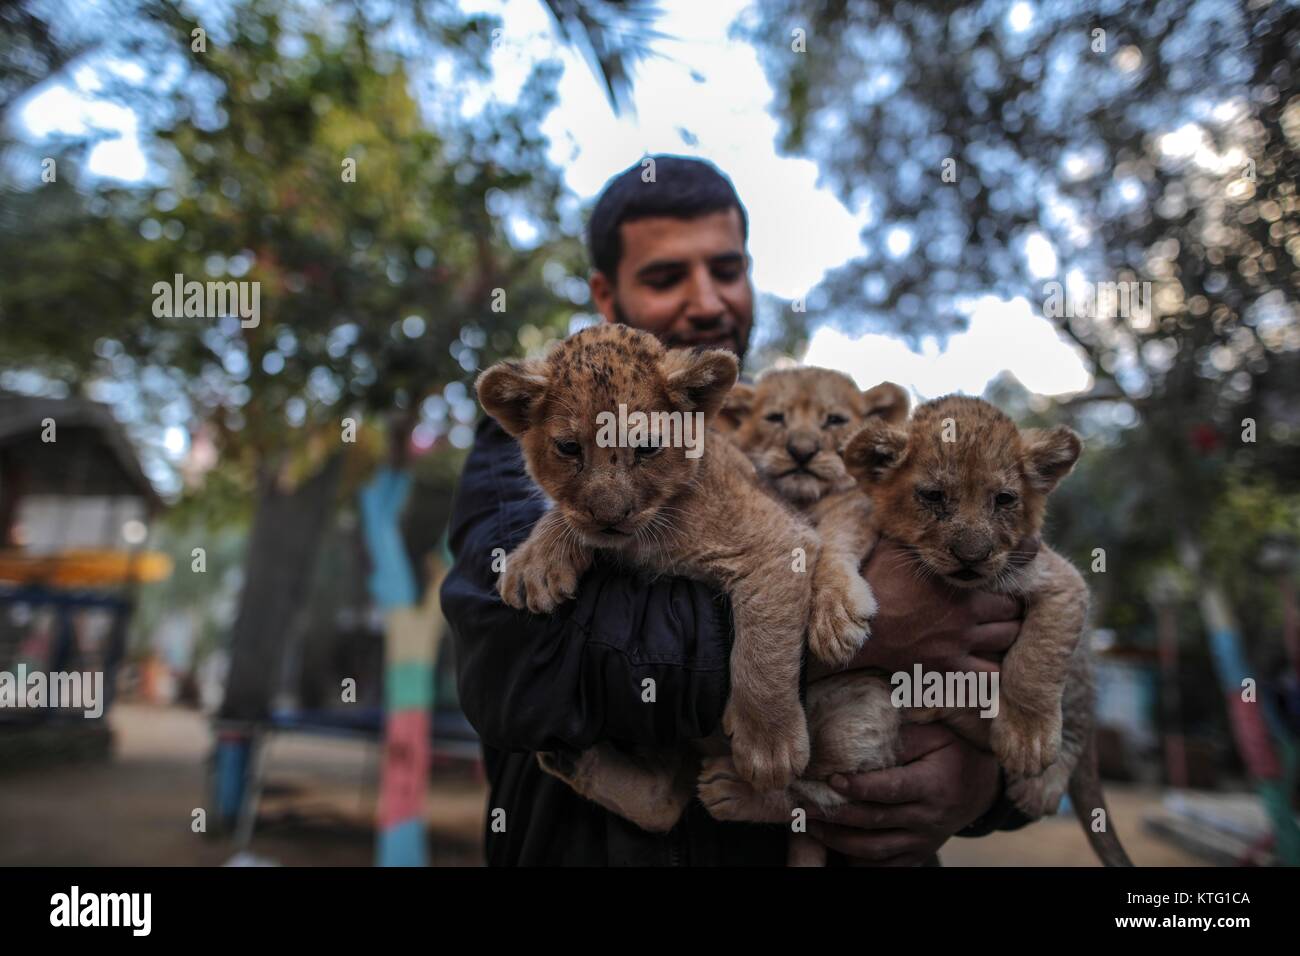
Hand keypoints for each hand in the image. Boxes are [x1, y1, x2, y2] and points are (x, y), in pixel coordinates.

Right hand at [806, 535, 1035, 680]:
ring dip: (1008, 634)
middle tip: (1008, 604)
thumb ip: (921, 537)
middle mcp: (966, 618)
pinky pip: (987, 677)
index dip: (1014, 576)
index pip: (1006, 579)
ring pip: (1007, 642)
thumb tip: (930, 514)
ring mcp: (958, 645)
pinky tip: (991, 661)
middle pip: (1014, 614)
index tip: (1016, 572)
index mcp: (959, 587)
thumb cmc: (873, 585)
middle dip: (1014, 608)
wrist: (857, 629)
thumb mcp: (896, 551)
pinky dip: (995, 670)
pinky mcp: (947, 669)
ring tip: (1003, 629)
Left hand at [806, 723, 1000, 864]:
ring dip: (839, 841)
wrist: (983, 787)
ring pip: (876, 849)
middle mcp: (928, 818)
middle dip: (836, 816)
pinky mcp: (918, 852)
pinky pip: (886, 866)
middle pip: (876, 821)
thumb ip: (903, 735)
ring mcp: (923, 840)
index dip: (861, 787)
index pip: (891, 789)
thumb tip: (863, 732)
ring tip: (811, 827)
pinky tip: (834, 848)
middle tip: (805, 806)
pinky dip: (859, 862)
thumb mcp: (936, 734)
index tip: (832, 780)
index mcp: (933, 785)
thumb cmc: (955, 751)